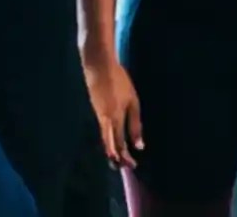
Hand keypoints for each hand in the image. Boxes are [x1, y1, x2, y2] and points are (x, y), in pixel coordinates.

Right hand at [83, 54, 142, 168]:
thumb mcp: (132, 101)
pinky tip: (111, 142)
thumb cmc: (119, 81)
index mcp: (115, 119)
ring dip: (111, 150)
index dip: (125, 157)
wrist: (98, 67)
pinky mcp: (96, 111)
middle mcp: (104, 121)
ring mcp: (98, 116)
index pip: (120, 144)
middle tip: (122, 168)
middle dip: (116, 158)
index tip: (132, 166)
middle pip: (109, 145)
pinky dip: (107, 139)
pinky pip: (102, 130)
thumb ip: (135, 124)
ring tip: (117, 160)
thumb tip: (139, 145)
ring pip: (104, 138)